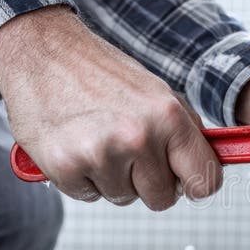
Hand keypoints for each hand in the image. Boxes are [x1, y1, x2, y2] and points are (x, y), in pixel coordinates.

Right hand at [0, 6, 220, 209]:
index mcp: (169, 117)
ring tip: (97, 139)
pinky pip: (88, 196)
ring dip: (112, 178)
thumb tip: (207, 169)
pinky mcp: (65, 166)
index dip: (195, 185)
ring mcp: (101, 154)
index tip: (183, 180)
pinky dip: (82, 178)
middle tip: (128, 151)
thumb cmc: (102, 73)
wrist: (42, 51)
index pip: (204, 180)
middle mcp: (138, 137)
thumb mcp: (157, 92)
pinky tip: (75, 144)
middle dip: (147, 182)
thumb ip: (185, 131)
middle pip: (162, 198)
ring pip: (123, 198)